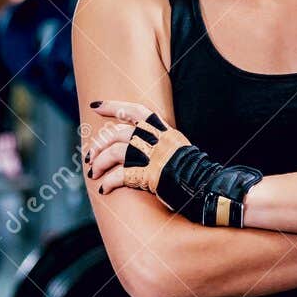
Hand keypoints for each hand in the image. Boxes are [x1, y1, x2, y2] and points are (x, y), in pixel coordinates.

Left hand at [85, 100, 261, 226]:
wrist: (208, 187)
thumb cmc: (193, 171)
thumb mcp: (177, 146)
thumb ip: (159, 141)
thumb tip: (140, 143)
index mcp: (162, 130)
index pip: (134, 110)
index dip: (113, 106)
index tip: (96, 107)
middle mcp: (156, 139)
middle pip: (117, 133)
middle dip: (98, 144)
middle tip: (88, 156)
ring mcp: (152, 156)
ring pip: (114, 151)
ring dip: (99, 163)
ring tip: (93, 173)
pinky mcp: (149, 175)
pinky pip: (120, 176)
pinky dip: (108, 182)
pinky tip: (103, 189)